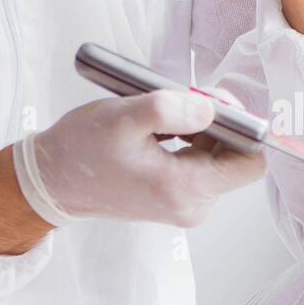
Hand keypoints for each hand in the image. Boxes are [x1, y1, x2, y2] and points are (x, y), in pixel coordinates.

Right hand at [11, 90, 265, 228]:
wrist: (53, 179)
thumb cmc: (83, 148)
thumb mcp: (123, 118)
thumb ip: (169, 110)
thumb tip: (210, 108)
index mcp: (185, 189)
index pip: (250, 162)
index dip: (241, 126)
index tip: (210, 101)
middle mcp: (192, 205)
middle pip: (234, 157)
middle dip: (217, 122)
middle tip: (183, 99)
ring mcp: (183, 205)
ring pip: (217, 157)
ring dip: (200, 129)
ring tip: (163, 116)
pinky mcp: (173, 197)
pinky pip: (199, 163)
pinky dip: (188, 140)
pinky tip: (160, 129)